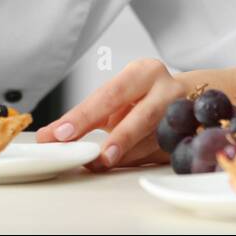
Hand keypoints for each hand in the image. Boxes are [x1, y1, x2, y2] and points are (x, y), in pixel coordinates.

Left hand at [34, 58, 187, 171]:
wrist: (188, 97)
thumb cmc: (141, 97)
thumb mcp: (114, 98)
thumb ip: (83, 115)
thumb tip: (48, 136)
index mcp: (144, 72)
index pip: (111, 93)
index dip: (85, 115)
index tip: (61, 133)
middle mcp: (167, 89)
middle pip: (141, 116)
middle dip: (117, 139)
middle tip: (95, 158)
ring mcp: (182, 114)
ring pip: (152, 139)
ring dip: (124, 155)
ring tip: (100, 163)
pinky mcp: (187, 136)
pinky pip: (159, 153)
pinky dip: (137, 160)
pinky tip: (120, 162)